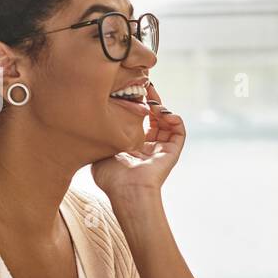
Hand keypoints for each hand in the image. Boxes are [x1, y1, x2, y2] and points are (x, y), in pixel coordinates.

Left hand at [91, 84, 185, 198]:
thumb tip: (98, 118)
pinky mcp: (173, 152)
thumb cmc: (111, 176)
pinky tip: (164, 113)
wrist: (126, 190)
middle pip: (155, 119)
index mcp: (133, 148)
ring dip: (163, 109)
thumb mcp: (101, 149)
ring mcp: (162, 150)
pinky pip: (179, 131)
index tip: (132, 91)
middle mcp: (149, 148)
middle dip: (152, 102)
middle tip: (146, 87)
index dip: (138, 106)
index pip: (140, 122)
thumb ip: (103, 135)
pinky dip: (175, 119)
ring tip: (154, 103)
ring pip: (168, 123)